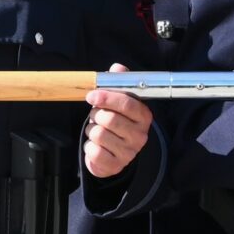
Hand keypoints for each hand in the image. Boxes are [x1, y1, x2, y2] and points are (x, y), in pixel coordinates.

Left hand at [83, 63, 155, 179]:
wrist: (112, 155)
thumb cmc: (115, 123)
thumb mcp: (118, 103)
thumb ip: (119, 84)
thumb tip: (118, 68)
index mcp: (144, 117)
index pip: (127, 104)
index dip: (107, 97)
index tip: (91, 95)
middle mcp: (140, 135)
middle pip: (110, 119)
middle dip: (96, 114)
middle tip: (96, 115)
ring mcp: (129, 152)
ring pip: (99, 134)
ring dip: (91, 130)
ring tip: (97, 130)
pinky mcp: (115, 165)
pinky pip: (93, 151)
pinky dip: (89, 146)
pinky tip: (95, 145)